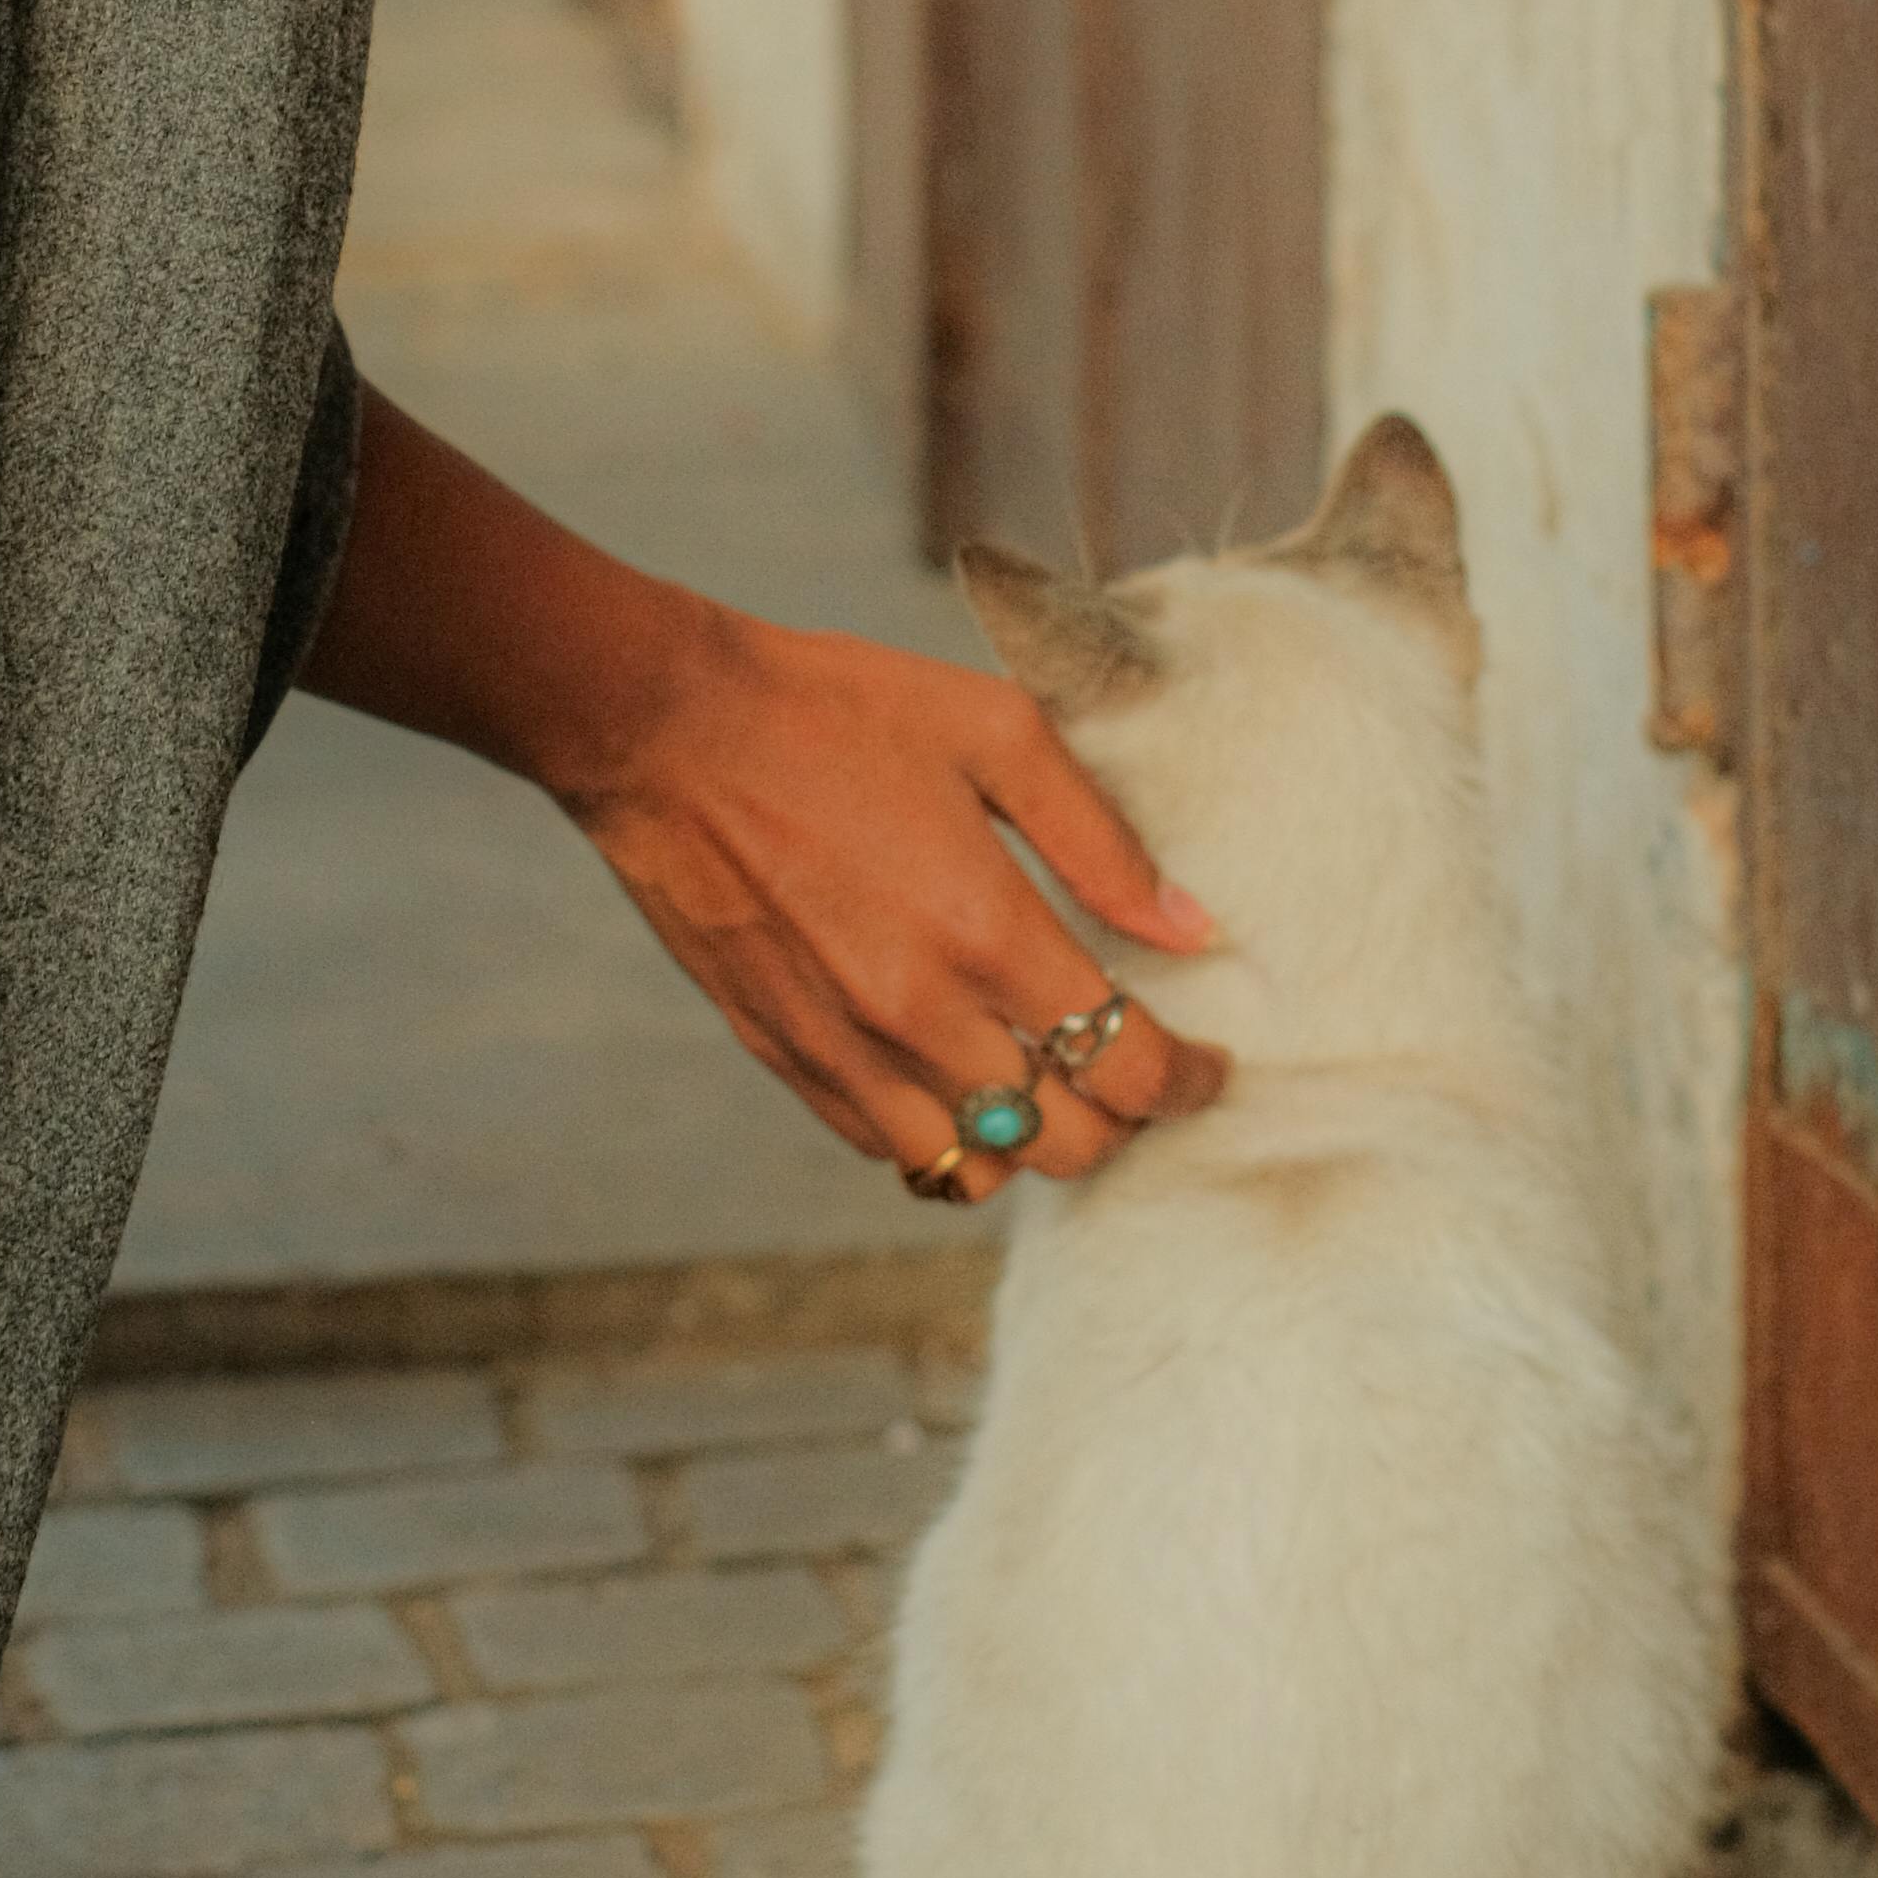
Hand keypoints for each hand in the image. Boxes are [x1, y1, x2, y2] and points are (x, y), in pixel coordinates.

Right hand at [296, 380, 1228, 1194]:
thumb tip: (1193, 928)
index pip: (1126, 1065)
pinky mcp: (784, 1055)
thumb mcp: (993, 731)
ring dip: (1035, 1141)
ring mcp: (844, 1046)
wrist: (667, 729)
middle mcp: (918, 1012)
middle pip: (1067, 1142)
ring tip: (1050, 1083)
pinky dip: (946, 1138)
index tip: (1210, 1066)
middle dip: (1125, 1120)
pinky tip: (961, 1082)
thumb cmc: (835, 709)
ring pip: (978, 1168)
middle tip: (1136, 1070)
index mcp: (983, 928)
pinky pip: (889, 1147)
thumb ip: (1100, 841)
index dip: (1189, 1081)